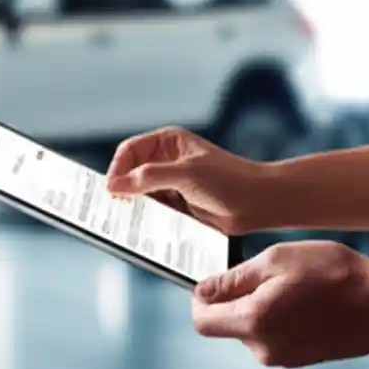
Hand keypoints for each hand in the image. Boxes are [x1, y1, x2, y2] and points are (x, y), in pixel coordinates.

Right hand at [106, 127, 271, 234]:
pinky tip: (143, 226)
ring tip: (125, 219)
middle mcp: (167, 160)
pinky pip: (155, 209)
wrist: (258, 203)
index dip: (117, 168)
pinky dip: (147, 217)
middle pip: (131, 172)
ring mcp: (172, 182)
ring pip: (141, 193)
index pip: (129, 151)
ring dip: (134, 205)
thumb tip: (114, 185)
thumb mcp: (184, 174)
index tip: (110, 190)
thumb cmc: (228, 180)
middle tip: (111, 207)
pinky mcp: (179, 203)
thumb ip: (148, 177)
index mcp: (168, 142)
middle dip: (122, 188)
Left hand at [192, 242, 368, 368]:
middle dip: (234, 300)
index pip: (202, 321)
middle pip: (226, 325)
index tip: (217, 280)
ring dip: (258, 308)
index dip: (201, 299)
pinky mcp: (299, 360)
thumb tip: (202, 291)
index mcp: (252, 321)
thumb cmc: (334, 275)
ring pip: (250, 330)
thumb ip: (234, 278)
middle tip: (267, 274)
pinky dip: (277, 319)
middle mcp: (262, 348)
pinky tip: (305, 302)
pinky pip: (272, 337)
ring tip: (293, 286)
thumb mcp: (278, 259)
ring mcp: (282, 358)